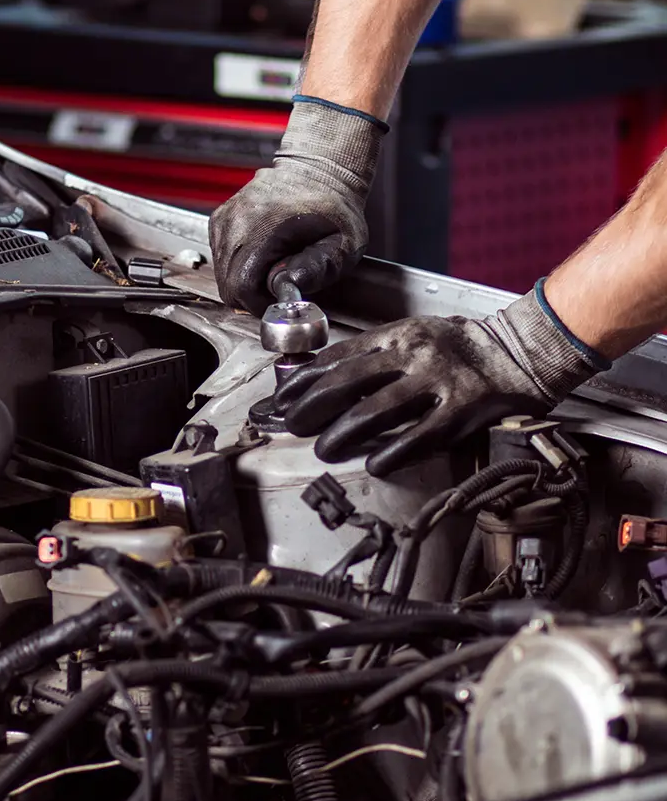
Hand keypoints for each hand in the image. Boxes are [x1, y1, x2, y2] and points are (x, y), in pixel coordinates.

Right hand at [209, 97, 384, 315]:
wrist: (318, 170)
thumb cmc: (333, 206)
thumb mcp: (343, 242)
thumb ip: (319, 269)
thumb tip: (289, 287)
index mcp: (264, 226)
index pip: (240, 286)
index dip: (259, 303)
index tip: (278, 299)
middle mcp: (236, 221)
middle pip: (227, 285)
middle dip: (252, 295)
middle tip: (278, 284)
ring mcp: (225, 219)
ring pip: (221, 274)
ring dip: (245, 279)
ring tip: (273, 265)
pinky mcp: (219, 219)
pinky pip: (220, 258)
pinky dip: (237, 264)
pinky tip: (261, 254)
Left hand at [275, 285, 608, 476]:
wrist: (521, 350)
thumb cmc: (459, 347)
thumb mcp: (412, 336)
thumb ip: (372, 354)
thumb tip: (322, 377)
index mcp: (395, 335)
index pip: (336, 358)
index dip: (302, 381)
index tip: (281, 399)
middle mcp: (412, 354)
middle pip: (346, 383)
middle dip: (312, 408)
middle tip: (293, 427)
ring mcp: (438, 381)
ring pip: (376, 410)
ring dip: (342, 433)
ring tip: (324, 449)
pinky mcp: (463, 408)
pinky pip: (420, 435)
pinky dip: (393, 452)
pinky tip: (375, 465)